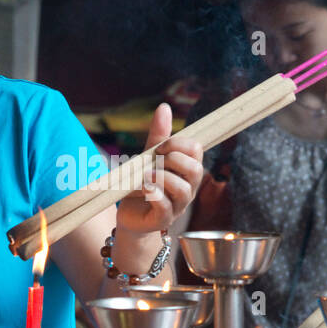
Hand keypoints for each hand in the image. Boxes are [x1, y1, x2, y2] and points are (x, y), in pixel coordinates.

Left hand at [115, 103, 203, 235]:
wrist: (130, 214)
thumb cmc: (144, 183)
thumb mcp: (149, 156)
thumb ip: (159, 135)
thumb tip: (164, 107)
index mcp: (187, 170)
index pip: (196, 150)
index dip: (178, 144)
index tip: (159, 148)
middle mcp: (188, 188)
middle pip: (195, 169)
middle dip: (173, 159)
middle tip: (154, 161)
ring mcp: (178, 206)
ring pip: (183, 189)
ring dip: (162, 177)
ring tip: (146, 176)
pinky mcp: (163, 220)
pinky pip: (166, 207)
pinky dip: (154, 194)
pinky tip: (144, 188)